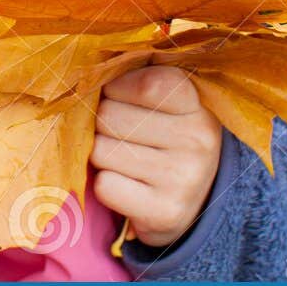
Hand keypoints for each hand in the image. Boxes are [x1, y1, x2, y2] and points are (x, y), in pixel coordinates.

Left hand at [91, 64, 223, 248]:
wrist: (197, 200)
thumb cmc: (168, 136)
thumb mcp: (168, 102)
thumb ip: (135, 78)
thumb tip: (88, 72)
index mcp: (197, 104)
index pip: (145, 83)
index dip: (117, 87)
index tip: (118, 95)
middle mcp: (196, 140)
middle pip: (109, 117)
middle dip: (103, 123)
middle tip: (122, 133)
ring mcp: (183, 178)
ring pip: (101, 151)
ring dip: (102, 154)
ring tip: (126, 158)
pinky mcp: (165, 213)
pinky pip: (105, 186)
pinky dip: (107, 184)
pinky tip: (128, 184)